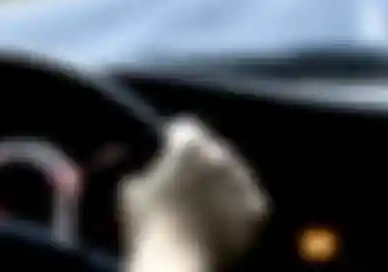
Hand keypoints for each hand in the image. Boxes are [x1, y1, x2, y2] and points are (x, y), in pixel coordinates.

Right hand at [121, 117, 268, 270]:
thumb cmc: (149, 225)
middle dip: (202, 162)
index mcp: (190, 145)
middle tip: (189, 185)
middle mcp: (222, 155)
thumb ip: (142, 169)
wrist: (177, 262)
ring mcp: (244, 181)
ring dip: (223, 183)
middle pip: (214, 149)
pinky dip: (239, 208)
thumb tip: (146, 168)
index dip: (174, 140)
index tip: (170, 153)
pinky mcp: (257, 207)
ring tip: (207, 206)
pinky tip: (223, 220)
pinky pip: (249, 199)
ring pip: (235, 173)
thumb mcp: (130, 189)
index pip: (184, 128)